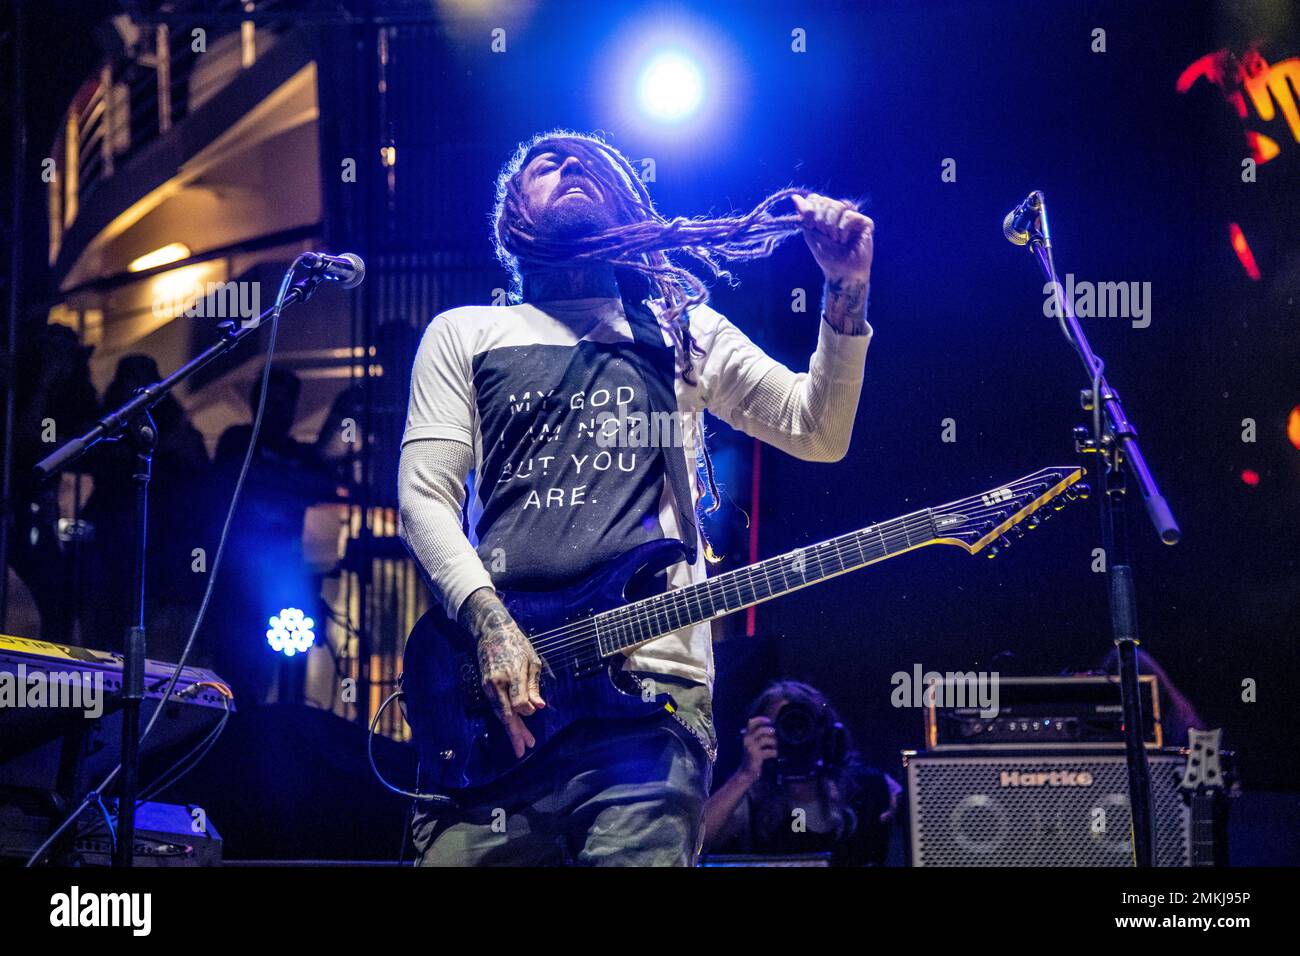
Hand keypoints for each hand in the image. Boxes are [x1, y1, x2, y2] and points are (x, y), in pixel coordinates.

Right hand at [460, 588, 545, 758]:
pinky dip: (505, 718)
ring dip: (512, 729)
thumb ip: (534, 685)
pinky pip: (497, 707)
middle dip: (516, 732)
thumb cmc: (517, 644)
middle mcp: (498, 683)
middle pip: (507, 714)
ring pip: (501, 713)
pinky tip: (514, 726)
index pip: (519, 702)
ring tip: (523, 743)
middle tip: (526, 748)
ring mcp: (489, 686)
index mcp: (513, 674)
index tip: (534, 711)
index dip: (526, 710)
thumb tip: (538, 707)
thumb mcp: (532, 660)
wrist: (491, 632)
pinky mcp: (485, 687)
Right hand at [737, 716, 777, 784]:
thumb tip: (770, 728)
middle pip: (761, 730)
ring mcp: (751, 748)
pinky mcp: (757, 756)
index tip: (769, 721)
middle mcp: (747, 741)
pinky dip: (774, 753)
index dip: (760, 719)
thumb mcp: (751, 745)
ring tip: (774, 747)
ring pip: (766, 740)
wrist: (745, 773)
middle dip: (769, 731)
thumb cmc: (751, 758)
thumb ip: (756, 737)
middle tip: (774, 733)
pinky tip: (774, 755)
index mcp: (746, 736)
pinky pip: (770, 751)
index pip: (751, 723)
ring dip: (773, 743)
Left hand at [791, 193, 873, 283]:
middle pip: (826, 201)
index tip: (810, 226)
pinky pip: (849, 216)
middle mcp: (840, 213)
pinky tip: (845, 240)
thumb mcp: (811, 233)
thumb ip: (805, 215)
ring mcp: (853, 216)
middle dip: (821, 220)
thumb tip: (794, 197)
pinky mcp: (866, 222)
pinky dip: (843, 230)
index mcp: (826, 214)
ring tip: (835, 239)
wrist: (842, 272)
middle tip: (825, 235)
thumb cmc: (828, 256)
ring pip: (838, 206)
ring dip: (831, 226)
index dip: (811, 210)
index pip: (816, 198)